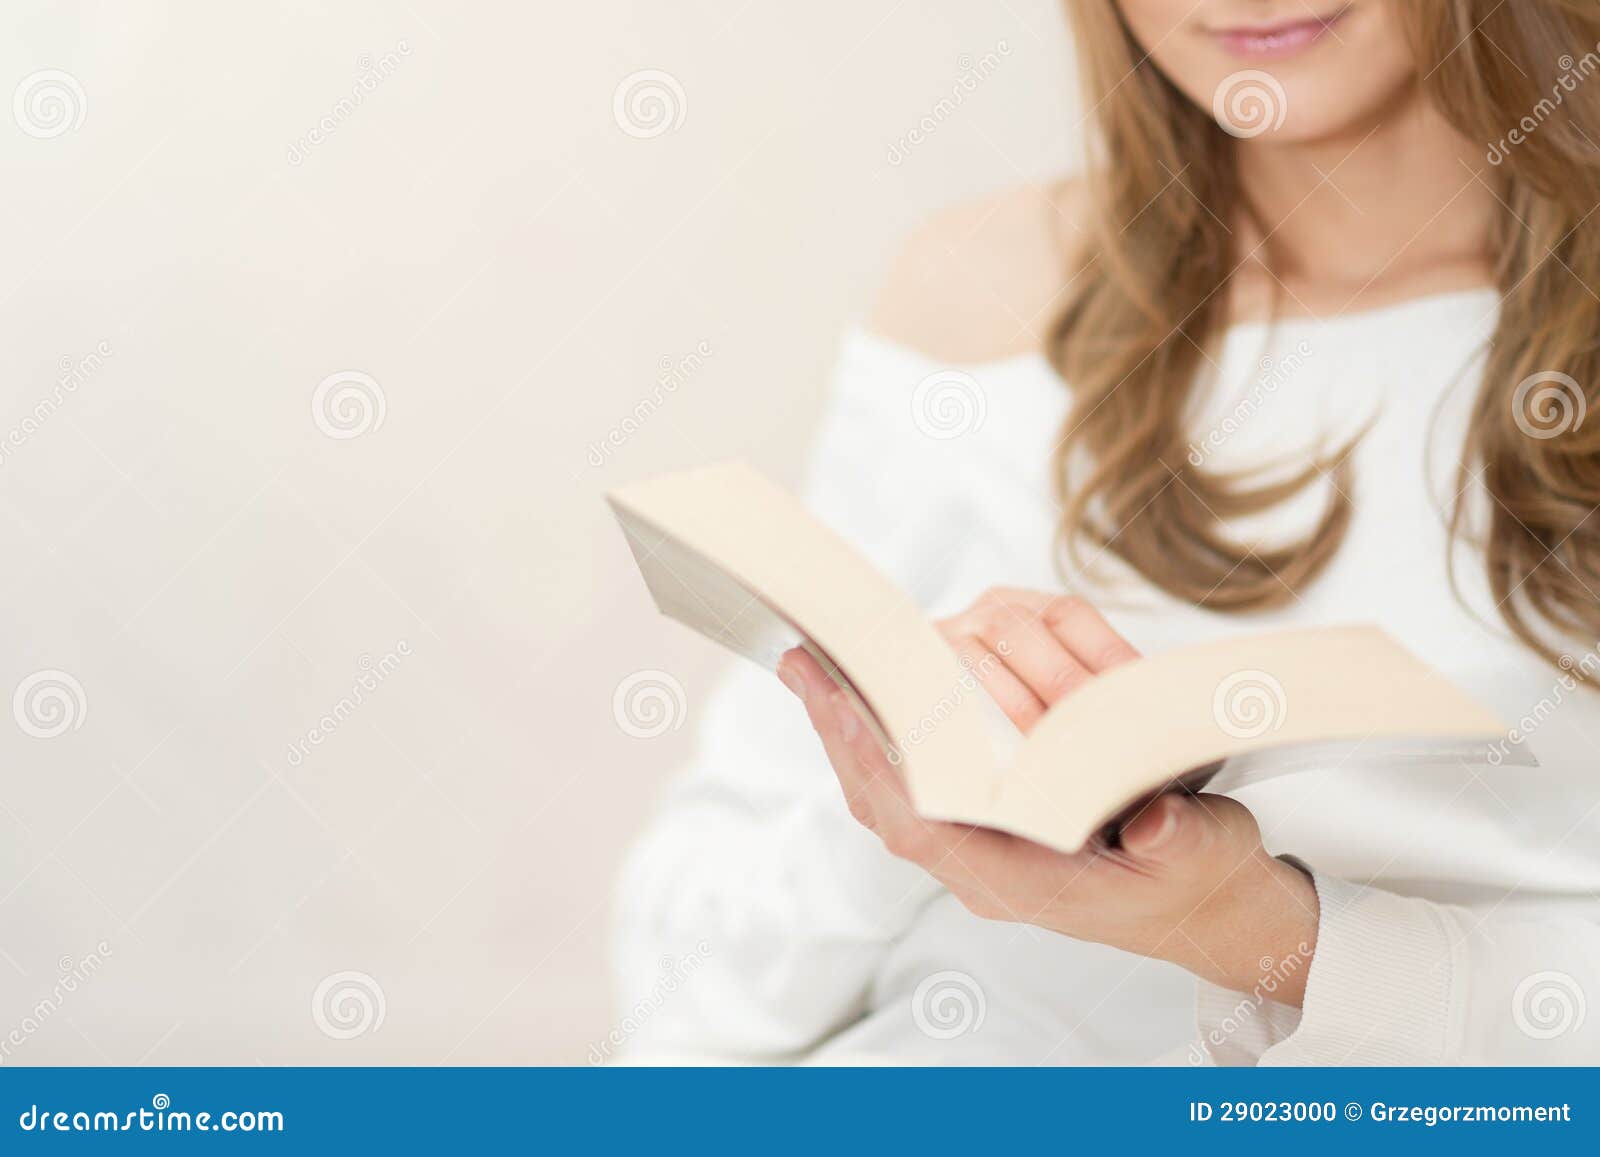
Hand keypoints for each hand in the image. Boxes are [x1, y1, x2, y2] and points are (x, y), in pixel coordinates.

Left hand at [777, 588, 1318, 1002]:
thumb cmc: (1200, 879)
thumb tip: (1158, 825)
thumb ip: (1181, 841)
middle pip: (890, 802)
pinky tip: (860, 695)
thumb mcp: (1206, 856)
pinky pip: (917, 781)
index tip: (841, 707)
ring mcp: (987, 842)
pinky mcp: (993, 815)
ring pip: (893, 791)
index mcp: (1028, 884)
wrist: (1209, 907)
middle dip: (844, 734)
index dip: (879, 766)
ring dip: (859, 730)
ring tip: (816, 670)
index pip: (926, 829)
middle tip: (804, 666)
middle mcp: (992, 865)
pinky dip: (885, 738)